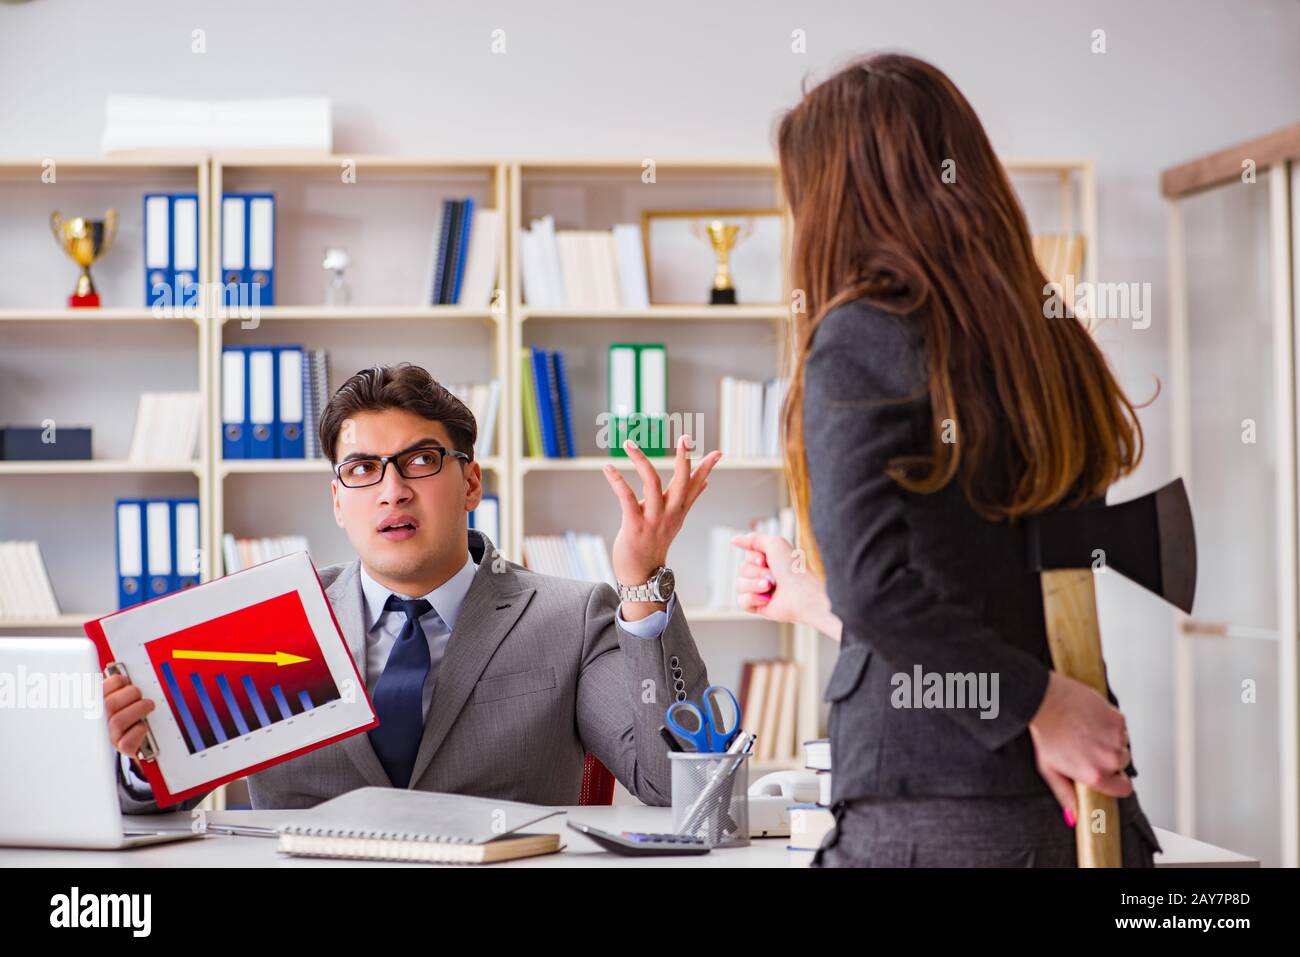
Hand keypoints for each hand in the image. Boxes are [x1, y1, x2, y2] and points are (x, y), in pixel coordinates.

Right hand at [103, 672, 155, 774]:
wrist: (128, 741)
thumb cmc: (123, 714)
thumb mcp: (114, 697)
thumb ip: (113, 685)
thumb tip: (118, 670)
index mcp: (95, 706)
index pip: (99, 690)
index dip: (116, 682)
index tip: (125, 681)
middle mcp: (99, 723)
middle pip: (110, 705)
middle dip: (131, 694)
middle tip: (139, 694)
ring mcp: (109, 737)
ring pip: (118, 721)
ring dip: (138, 709)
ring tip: (147, 706)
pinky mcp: (123, 748)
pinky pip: (128, 742)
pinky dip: (139, 730)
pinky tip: (142, 724)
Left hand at [603, 434, 720, 618]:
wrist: (641, 574)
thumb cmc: (655, 542)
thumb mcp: (675, 519)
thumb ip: (689, 499)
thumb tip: (707, 482)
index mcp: (678, 509)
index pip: (696, 485)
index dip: (706, 468)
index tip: (718, 452)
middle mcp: (669, 513)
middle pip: (681, 482)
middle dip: (683, 459)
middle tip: (685, 437)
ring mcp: (653, 519)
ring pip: (653, 484)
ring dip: (642, 461)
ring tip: (630, 444)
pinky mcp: (634, 525)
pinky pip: (627, 498)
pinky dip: (618, 481)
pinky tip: (608, 468)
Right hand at [731, 532, 842, 639]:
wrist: (802, 595)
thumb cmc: (794, 569)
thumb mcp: (775, 544)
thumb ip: (754, 539)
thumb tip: (733, 539)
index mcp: (771, 560)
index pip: (748, 555)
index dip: (754, 558)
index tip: (766, 560)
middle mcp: (766, 575)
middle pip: (742, 569)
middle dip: (755, 572)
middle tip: (773, 577)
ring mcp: (762, 591)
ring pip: (739, 585)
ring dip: (754, 585)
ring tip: (770, 588)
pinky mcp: (759, 607)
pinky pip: (742, 601)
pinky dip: (753, 598)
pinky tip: (768, 600)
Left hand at [1028, 670, 1132, 824]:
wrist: (1044, 701)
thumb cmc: (1045, 732)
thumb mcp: (1049, 769)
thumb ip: (1065, 794)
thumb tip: (1073, 814)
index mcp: (1095, 774)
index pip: (1124, 789)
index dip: (1117, 782)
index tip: (1111, 776)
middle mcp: (1108, 759)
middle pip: (1122, 764)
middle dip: (1109, 757)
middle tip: (1089, 747)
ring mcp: (1115, 738)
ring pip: (1122, 744)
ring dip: (1110, 739)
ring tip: (1088, 732)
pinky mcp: (1117, 719)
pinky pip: (1121, 726)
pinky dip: (1110, 723)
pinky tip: (1091, 719)